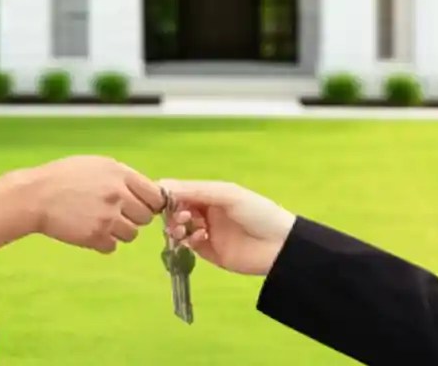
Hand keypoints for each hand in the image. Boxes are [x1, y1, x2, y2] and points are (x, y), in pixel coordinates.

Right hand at [28, 156, 165, 253]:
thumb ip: (122, 177)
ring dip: (118, 232)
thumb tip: (146, 191)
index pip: (156, 196)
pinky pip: (112, 247)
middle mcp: (118, 195)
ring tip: (99, 222)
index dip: (150, 203)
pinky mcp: (95, 236)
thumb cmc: (63, 177)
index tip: (141, 206)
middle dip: (133, 218)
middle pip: (146, 218)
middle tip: (114, 214)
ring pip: (131, 235)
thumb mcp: (95, 165)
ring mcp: (107, 217)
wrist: (35, 195)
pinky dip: (103, 243)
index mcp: (120, 174)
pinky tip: (88, 231)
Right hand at [158, 179, 295, 275]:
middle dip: (172, 212)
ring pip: (180, 228)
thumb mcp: (227, 194)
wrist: (280, 246)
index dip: (168, 194)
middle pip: (177, 210)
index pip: (181, 191)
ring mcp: (207, 232)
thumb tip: (162, 185)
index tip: (157, 198)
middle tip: (180, 216)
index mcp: (211, 194)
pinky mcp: (209, 252)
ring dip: (177, 227)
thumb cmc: (258, 212)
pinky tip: (199, 238)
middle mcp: (206, 212)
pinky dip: (189, 240)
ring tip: (184, 228)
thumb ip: (196, 190)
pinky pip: (189, 245)